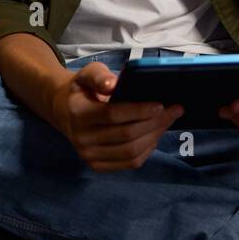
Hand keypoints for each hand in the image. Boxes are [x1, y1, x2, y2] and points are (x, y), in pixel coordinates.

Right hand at [52, 63, 183, 171]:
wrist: (63, 111)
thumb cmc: (82, 90)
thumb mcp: (87, 74)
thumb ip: (99, 76)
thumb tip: (114, 85)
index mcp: (78, 113)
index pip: (113, 115)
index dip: (139, 111)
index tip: (160, 105)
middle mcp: (82, 138)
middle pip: (126, 135)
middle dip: (155, 123)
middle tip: (175, 110)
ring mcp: (89, 155)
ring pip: (131, 152)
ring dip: (155, 136)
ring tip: (168, 121)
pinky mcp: (97, 166)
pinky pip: (129, 163)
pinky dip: (147, 150)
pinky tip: (155, 135)